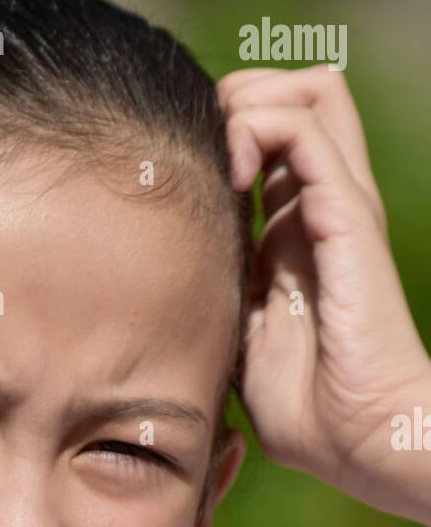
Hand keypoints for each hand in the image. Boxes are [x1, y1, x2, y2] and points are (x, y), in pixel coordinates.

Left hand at [216, 65, 430, 526]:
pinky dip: (258, 126)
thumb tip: (165, 293)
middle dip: (240, 93)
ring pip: (308, 90)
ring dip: (249, 100)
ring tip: (219, 152)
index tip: (182, 167)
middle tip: (202, 142)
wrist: (360, 436)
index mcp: (298, 230)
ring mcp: (339, 204)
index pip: (272, 135)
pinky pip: (306, 128)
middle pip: (299, 92)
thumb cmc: (306, 409)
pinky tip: (229, 176)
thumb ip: (218, 302)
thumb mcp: (240, 341)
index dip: (224, 129)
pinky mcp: (346, 215)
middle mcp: (323, 204)